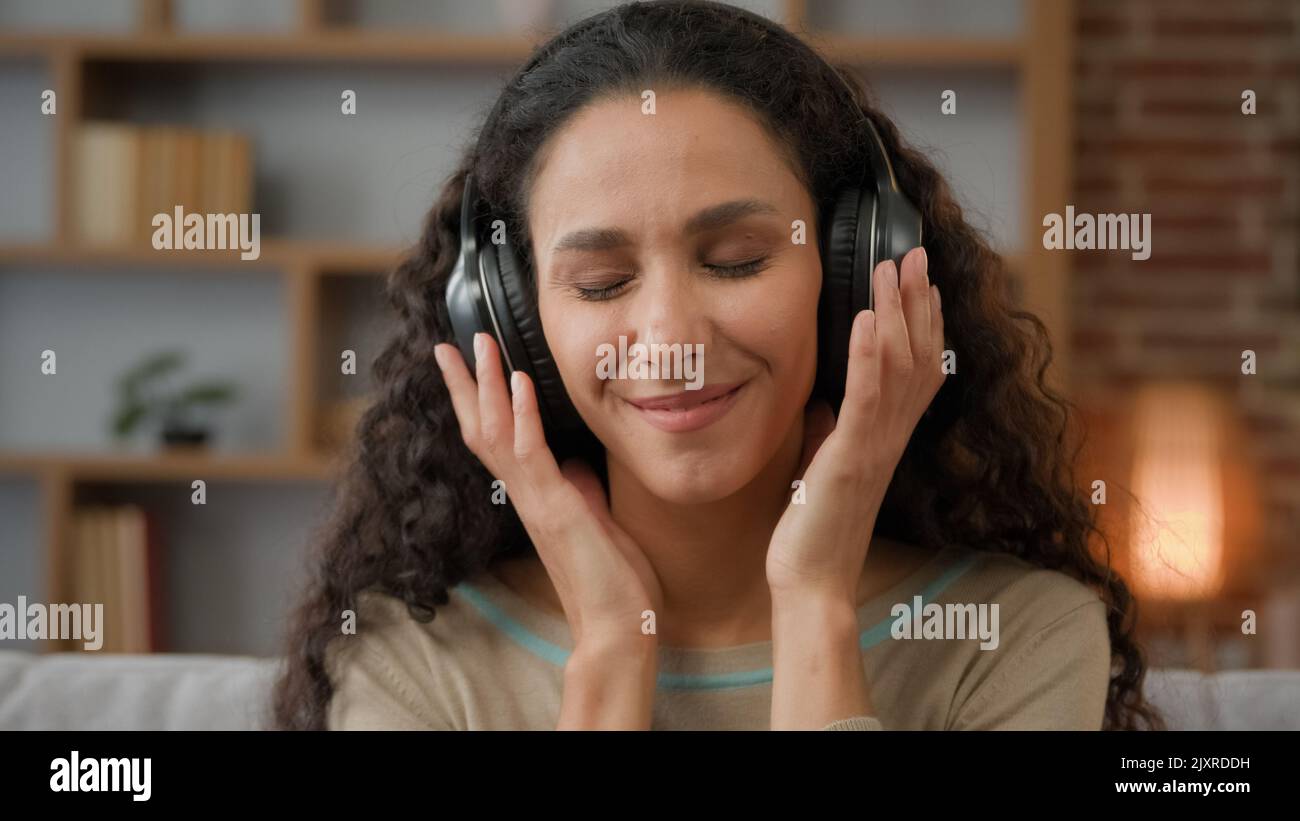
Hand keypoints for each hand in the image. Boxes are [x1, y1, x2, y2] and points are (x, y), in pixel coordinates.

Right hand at [434, 333, 663, 649]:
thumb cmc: (612, 583)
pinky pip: (531, 452)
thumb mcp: (597, 525)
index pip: (495, 440)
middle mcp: (525, 496)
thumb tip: (576, 469)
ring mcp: (536, 501)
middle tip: (449, 342)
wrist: (616, 628)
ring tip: (478, 343)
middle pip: (480, 429)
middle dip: (466, 385)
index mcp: (534, 498)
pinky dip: (522, 414)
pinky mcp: (555, 508)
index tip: (468, 365)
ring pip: (496, 433)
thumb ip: (580, 495)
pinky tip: (518, 381)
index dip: (479, 402)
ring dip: (486, 385)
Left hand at [765, 246, 945, 601]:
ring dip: (898, 311)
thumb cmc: (813, 531)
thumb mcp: (822, 467)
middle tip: (914, 254)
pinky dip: (870, 355)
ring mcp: (875, 446)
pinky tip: (868, 318)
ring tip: (892, 266)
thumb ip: (831, 431)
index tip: (919, 278)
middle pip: (919, 355)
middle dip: (917, 301)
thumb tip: (822, 402)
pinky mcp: (851, 459)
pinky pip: (867, 398)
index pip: (916, 367)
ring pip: (900, 367)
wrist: (811, 582)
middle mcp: (890, 437)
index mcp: (885, 437)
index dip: (922, 320)